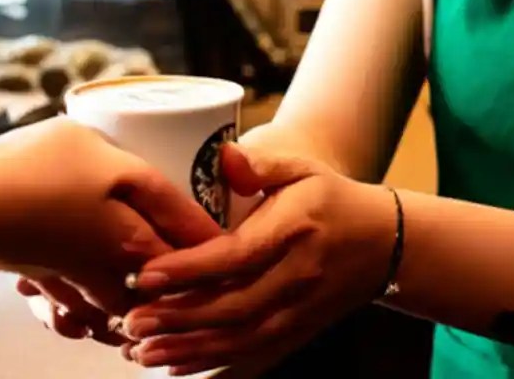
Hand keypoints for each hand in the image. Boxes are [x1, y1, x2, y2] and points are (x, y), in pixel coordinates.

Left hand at [0, 116, 222, 316]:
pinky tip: (64, 315)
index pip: (167, 194)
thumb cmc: (18, 210)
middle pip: (124, 223)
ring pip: (85, 241)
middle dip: (131, 275)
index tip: (215, 257)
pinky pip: (51, 245)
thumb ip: (138, 262)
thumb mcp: (94, 242)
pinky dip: (60, 279)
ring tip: (95, 326)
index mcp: (106, 151)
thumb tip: (164, 285)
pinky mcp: (11, 207)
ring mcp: (41, 181)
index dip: (193, 231)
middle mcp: (78, 159)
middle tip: (143, 309)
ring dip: (92, 287)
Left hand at [119, 144, 397, 375]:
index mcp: (295, 231)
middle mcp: (298, 277)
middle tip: (129, 319)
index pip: (235, 257)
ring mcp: (299, 311)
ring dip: (187, 348)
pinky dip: (212, 365)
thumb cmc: (332, 199)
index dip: (187, 270)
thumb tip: (224, 155)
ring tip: (139, 349)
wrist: (384, 244)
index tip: (144, 275)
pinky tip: (174, 365)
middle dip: (177, 318)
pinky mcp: (298, 332)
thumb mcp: (302, 168)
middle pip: (232, 308)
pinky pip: (252, 356)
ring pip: (239, 340)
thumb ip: (261, 162)